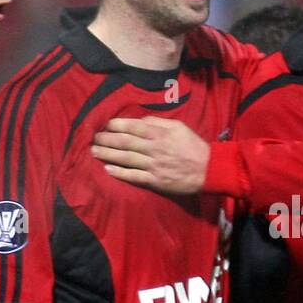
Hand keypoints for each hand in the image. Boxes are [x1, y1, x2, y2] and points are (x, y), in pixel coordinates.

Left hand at [90, 117, 208, 193]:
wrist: (209, 169)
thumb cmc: (193, 146)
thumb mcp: (179, 127)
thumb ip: (159, 122)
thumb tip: (140, 121)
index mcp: (159, 134)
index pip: (132, 127)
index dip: (116, 125)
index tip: (105, 125)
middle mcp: (154, 148)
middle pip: (125, 142)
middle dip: (106, 139)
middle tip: (93, 138)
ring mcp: (154, 166)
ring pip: (126, 158)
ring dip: (108, 154)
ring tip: (94, 152)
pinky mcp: (156, 181)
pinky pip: (134, 177)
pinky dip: (120, 173)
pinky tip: (108, 169)